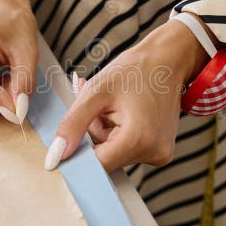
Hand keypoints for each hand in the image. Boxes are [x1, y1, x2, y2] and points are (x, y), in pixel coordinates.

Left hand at [45, 15, 212, 171]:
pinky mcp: (159, 152)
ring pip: (113, 154)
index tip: (69, 137)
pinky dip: (116, 133)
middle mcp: (153, 153)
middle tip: (97, 107)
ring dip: (104, 132)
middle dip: (93, 134)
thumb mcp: (96, 91)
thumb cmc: (135, 70)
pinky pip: (126, 150)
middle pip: (104, 158)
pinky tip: (120, 113)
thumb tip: (56, 155)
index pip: (96, 165)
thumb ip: (73, 124)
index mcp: (138, 139)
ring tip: (110, 105)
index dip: (77, 153)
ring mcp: (159, 154)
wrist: (169, 61)